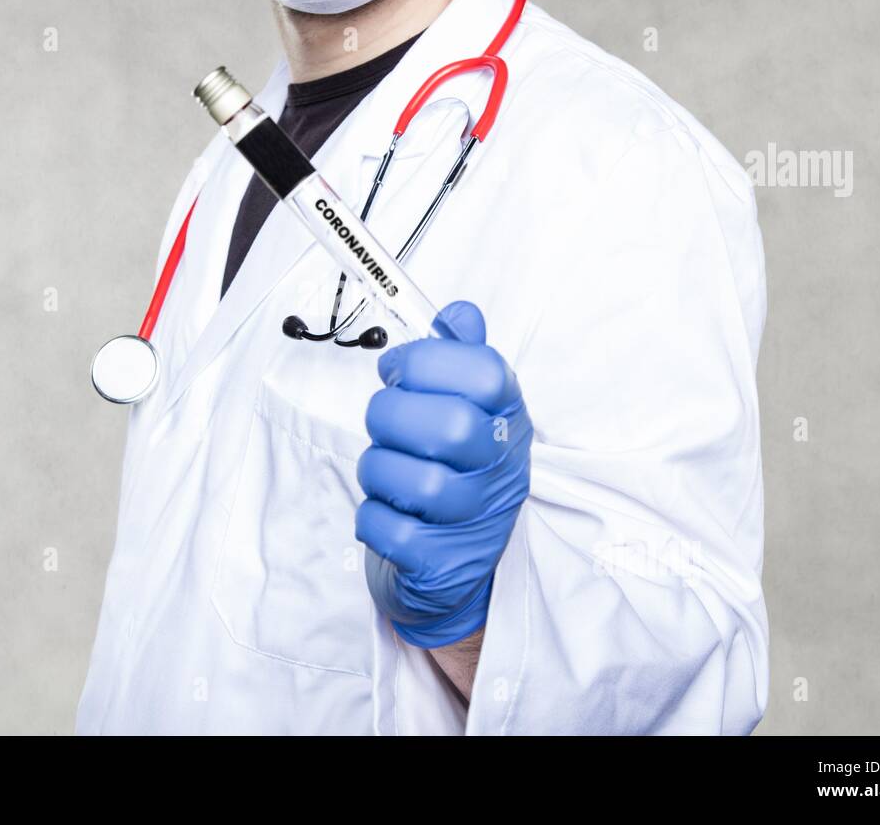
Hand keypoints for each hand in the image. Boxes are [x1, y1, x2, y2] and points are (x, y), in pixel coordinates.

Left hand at [355, 301, 532, 648]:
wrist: (458, 567)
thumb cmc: (458, 473)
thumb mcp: (472, 411)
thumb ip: (463, 357)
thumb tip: (460, 313)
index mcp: (507, 419)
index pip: (484, 372)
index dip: (428, 360)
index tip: (399, 370)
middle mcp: (499, 468)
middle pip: (448, 426)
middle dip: (392, 414)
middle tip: (383, 421)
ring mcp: (474, 519)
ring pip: (415, 482)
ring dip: (378, 470)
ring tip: (383, 472)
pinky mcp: (441, 562)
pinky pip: (391, 532)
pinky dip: (372, 518)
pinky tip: (385, 512)